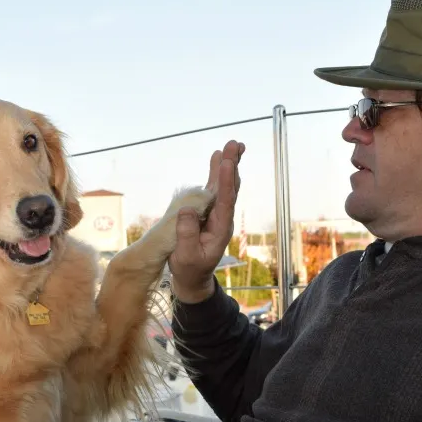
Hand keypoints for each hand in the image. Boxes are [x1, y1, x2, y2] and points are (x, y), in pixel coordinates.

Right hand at [169, 139, 244, 302]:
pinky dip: (216, 172)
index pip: (225, 203)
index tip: (227, 164)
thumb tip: (188, 209)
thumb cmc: (189, 269)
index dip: (227, 183)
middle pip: (230, 189)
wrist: (192, 277)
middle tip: (235, 144)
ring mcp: (216, 214)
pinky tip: (217, 157)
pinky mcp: (208, 211)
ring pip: (225, 186)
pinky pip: (214, 189)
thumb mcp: (186, 257)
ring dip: (228, 165)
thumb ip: (187, 235)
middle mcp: (222, 219)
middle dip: (232, 166)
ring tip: (232, 145)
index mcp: (220, 230)